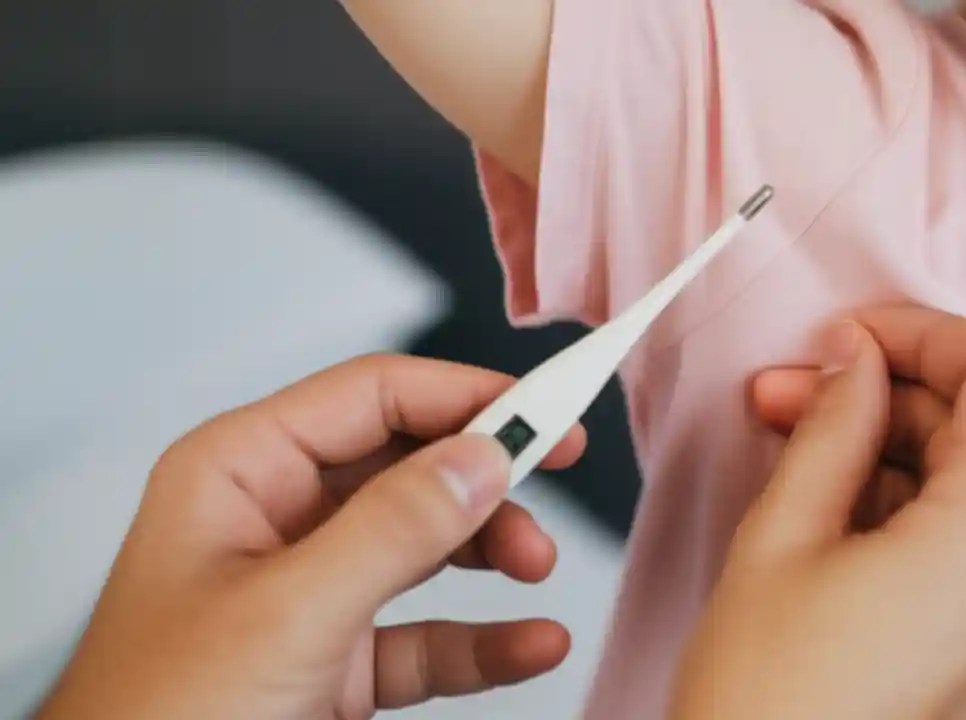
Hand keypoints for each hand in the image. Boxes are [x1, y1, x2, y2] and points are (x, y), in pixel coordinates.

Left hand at [38, 355, 585, 719]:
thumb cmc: (158, 718)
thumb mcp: (288, 614)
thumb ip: (392, 529)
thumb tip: (483, 456)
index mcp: (241, 471)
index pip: (373, 397)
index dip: (465, 395)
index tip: (543, 410)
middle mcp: (277, 520)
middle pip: (409, 465)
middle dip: (485, 478)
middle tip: (555, 473)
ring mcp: (311, 592)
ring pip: (425, 544)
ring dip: (492, 552)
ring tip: (539, 570)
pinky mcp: (336, 661)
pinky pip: (426, 636)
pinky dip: (483, 641)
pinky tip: (531, 645)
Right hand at [670, 307, 965, 719]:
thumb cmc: (760, 710)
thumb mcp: (778, 539)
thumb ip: (830, 426)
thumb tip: (853, 359)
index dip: (928, 334)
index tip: (855, 337)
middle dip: (887, 402)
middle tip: (786, 395)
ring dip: (892, 463)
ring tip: (794, 462)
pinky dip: (914, 524)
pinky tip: (833, 526)